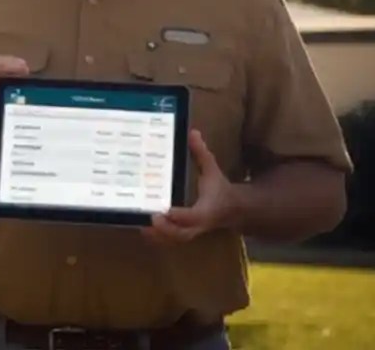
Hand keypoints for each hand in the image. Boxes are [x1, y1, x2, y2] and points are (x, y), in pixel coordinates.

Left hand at [142, 130, 240, 244]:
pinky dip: (159, 238)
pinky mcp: (186, 234)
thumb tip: (192, 132)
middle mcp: (198, 224)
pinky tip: (144, 229)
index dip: (180, 215)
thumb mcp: (212, 170)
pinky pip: (172, 241)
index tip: (166, 211)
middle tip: (150, 218)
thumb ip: (201, 153)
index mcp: (206, 209)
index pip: (193, 215)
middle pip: (182, 234)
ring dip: (158, 236)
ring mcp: (192, 232)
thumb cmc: (219, 189)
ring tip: (141, 225)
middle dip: (166, 229)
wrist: (234, 209)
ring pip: (175, 240)